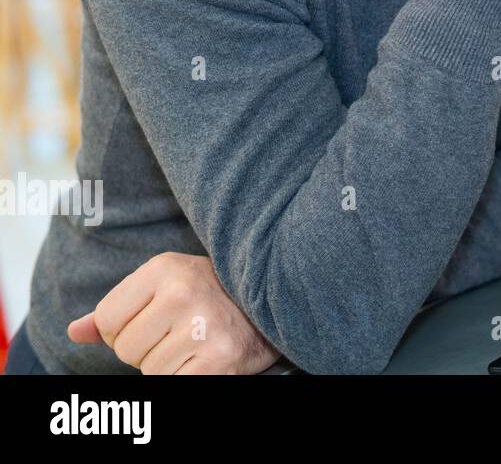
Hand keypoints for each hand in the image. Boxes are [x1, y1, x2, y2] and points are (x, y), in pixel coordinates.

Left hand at [67, 252, 278, 374]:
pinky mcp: (218, 358)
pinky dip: (184, 378)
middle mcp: (182, 292)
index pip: (107, 320)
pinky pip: (171, 383)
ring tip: (196, 344)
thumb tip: (75, 331)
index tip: (154, 323)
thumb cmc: (212, 295)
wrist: (275, 302)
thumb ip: (118, 308)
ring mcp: (202, 325)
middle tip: (179, 334)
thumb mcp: (165, 286)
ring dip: (168, 366)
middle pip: (125, 349)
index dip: (123, 331)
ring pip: (149, 370)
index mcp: (164, 268)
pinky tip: (203, 360)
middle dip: (145, 350)